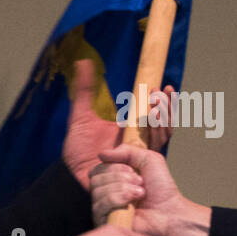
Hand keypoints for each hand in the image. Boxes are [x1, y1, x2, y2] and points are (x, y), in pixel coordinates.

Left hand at [62, 57, 173, 189]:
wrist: (71, 173)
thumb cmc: (78, 148)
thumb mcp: (81, 114)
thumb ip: (84, 89)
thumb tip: (83, 62)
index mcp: (133, 128)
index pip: (157, 113)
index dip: (165, 100)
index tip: (165, 85)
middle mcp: (140, 141)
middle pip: (164, 124)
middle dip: (166, 108)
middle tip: (157, 94)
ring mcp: (139, 155)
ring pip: (162, 137)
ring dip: (162, 121)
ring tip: (154, 107)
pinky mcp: (135, 167)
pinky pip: (151, 154)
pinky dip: (154, 139)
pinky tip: (150, 125)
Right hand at [89, 145, 184, 235]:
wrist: (170, 212)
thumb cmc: (161, 189)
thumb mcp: (148, 159)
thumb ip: (126, 150)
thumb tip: (101, 154)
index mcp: (111, 181)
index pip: (97, 169)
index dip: (114, 166)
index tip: (133, 170)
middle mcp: (105, 195)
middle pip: (95, 179)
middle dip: (120, 177)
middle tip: (140, 182)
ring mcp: (104, 211)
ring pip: (98, 191)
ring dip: (123, 188)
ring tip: (140, 193)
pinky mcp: (106, 223)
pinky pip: (100, 206)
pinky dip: (119, 199)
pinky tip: (133, 203)